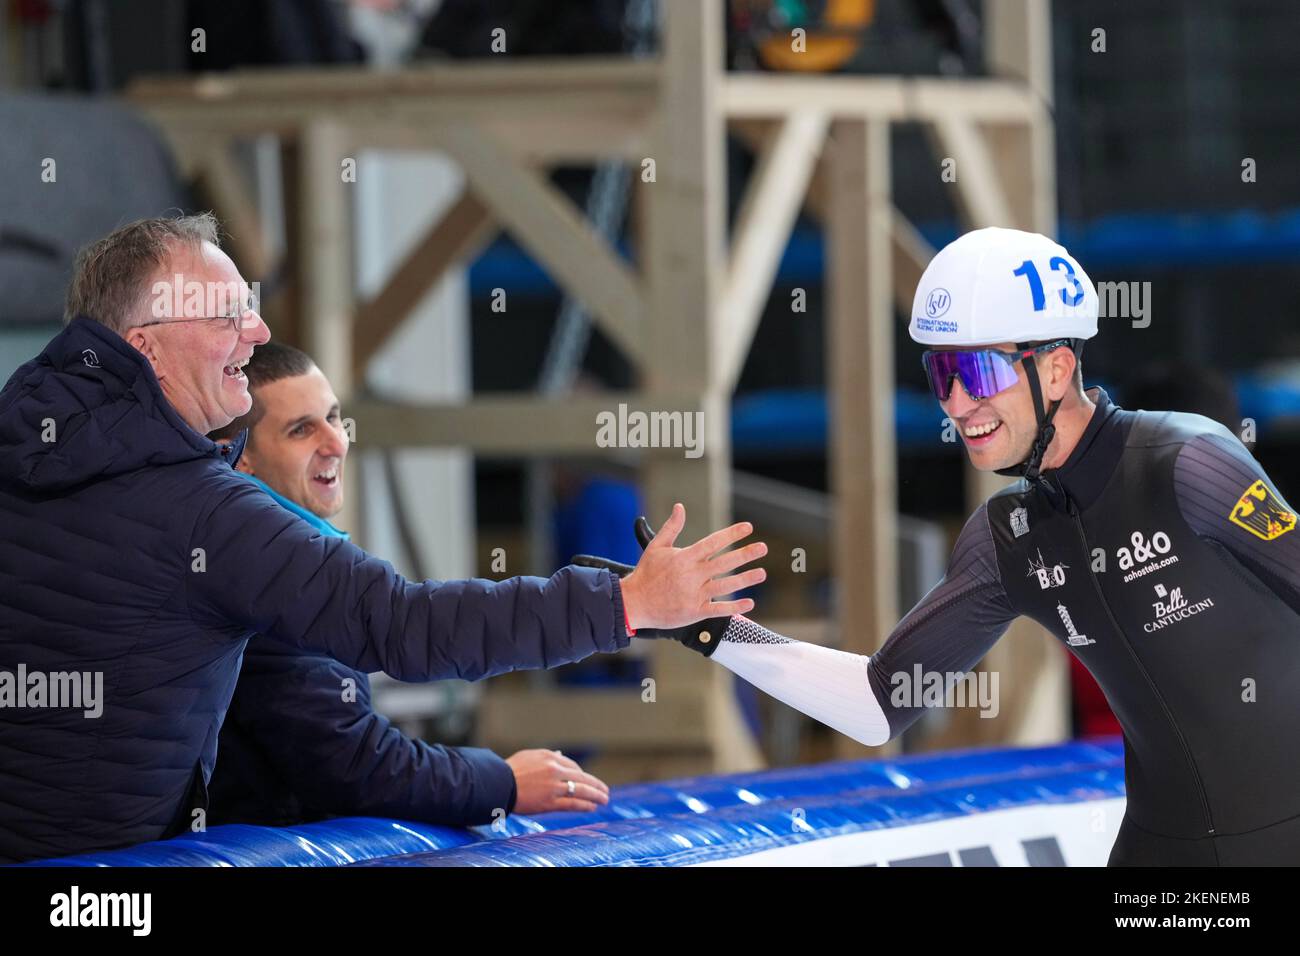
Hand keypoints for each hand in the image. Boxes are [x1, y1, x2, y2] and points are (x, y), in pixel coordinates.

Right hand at [506, 749, 609, 814]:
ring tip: (604, 799)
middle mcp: (555, 770)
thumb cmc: (510, 770)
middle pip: (582, 777)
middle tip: (605, 790)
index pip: (573, 766)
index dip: (582, 775)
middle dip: (596, 785)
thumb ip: (547, 756)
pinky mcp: (550, 801)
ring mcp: (553, 786)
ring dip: (595, 796)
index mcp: (549, 757)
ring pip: (581, 790)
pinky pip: (572, 803)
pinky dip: (584, 805)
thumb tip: (560, 754)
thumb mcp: (529, 756)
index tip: (587, 781)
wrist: (498, 784)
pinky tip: (592, 807)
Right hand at [619, 503, 766, 630]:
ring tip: (762, 573)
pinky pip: (719, 609)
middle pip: (725, 562)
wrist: (634, 603)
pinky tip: (749, 603)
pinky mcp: (695, 611)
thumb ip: (671, 527)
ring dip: (746, 579)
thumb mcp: (656, 547)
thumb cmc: (646, 573)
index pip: (713, 542)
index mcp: (685, 558)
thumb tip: (680, 507)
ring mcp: (695, 594)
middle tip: (762, 548)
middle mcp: (692, 575)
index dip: (732, 534)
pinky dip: (735, 607)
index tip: (748, 528)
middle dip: (745, 554)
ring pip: (726, 585)